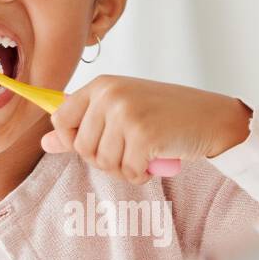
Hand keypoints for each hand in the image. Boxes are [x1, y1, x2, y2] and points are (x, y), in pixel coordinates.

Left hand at [39, 75, 251, 184]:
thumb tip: (45, 143)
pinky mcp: (144, 136)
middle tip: (130, 148)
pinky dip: (141, 174)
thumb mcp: (120, 112)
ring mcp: (126, 114)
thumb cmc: (166, 114)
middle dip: (104, 158)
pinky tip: (155, 161)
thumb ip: (83, 125)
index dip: (71, 139)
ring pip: (104, 162)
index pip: (60, 118)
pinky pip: (128, 171)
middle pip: (81, 147)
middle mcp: (110, 96)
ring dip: (125, 167)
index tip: (92, 142)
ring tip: (144, 152)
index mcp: (101, 85)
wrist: (212, 117)